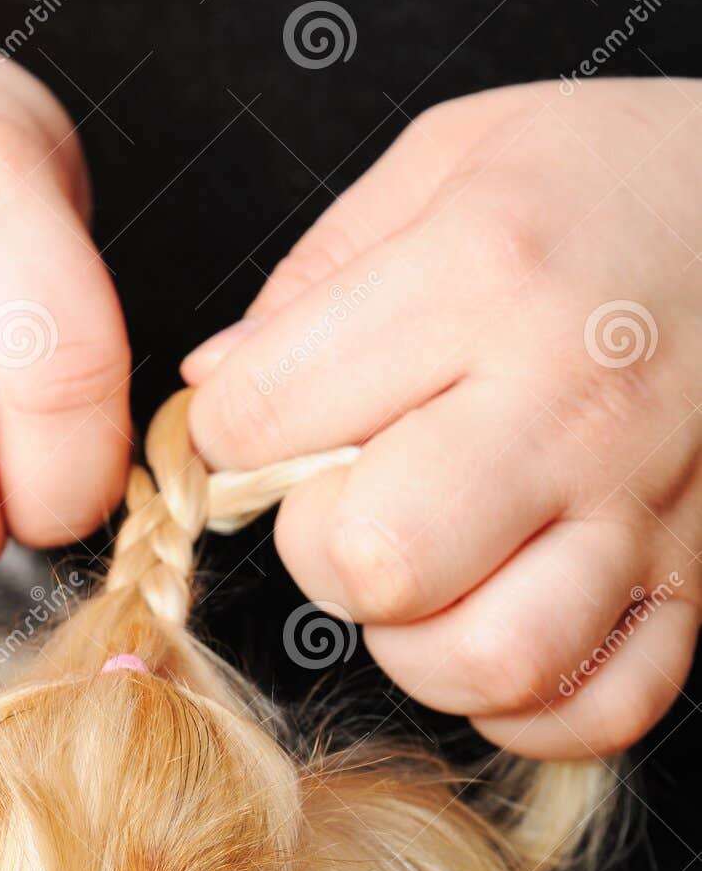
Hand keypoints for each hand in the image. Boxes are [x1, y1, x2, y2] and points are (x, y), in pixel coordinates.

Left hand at [184, 79, 701, 758]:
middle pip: (376, 560)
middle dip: (321, 549)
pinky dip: (527, 711)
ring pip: (489, 660)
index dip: (227, 431)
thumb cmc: (612, 181)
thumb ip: (318, 275)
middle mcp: (566, 406)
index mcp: (484, 276)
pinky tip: (494, 641)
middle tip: (345, 503)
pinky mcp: (694, 577)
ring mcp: (640, 507)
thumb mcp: (452, 160)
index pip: (265, 415)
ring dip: (416, 646)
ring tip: (423, 583)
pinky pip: (601, 708)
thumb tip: (215, 385)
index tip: (256, 420)